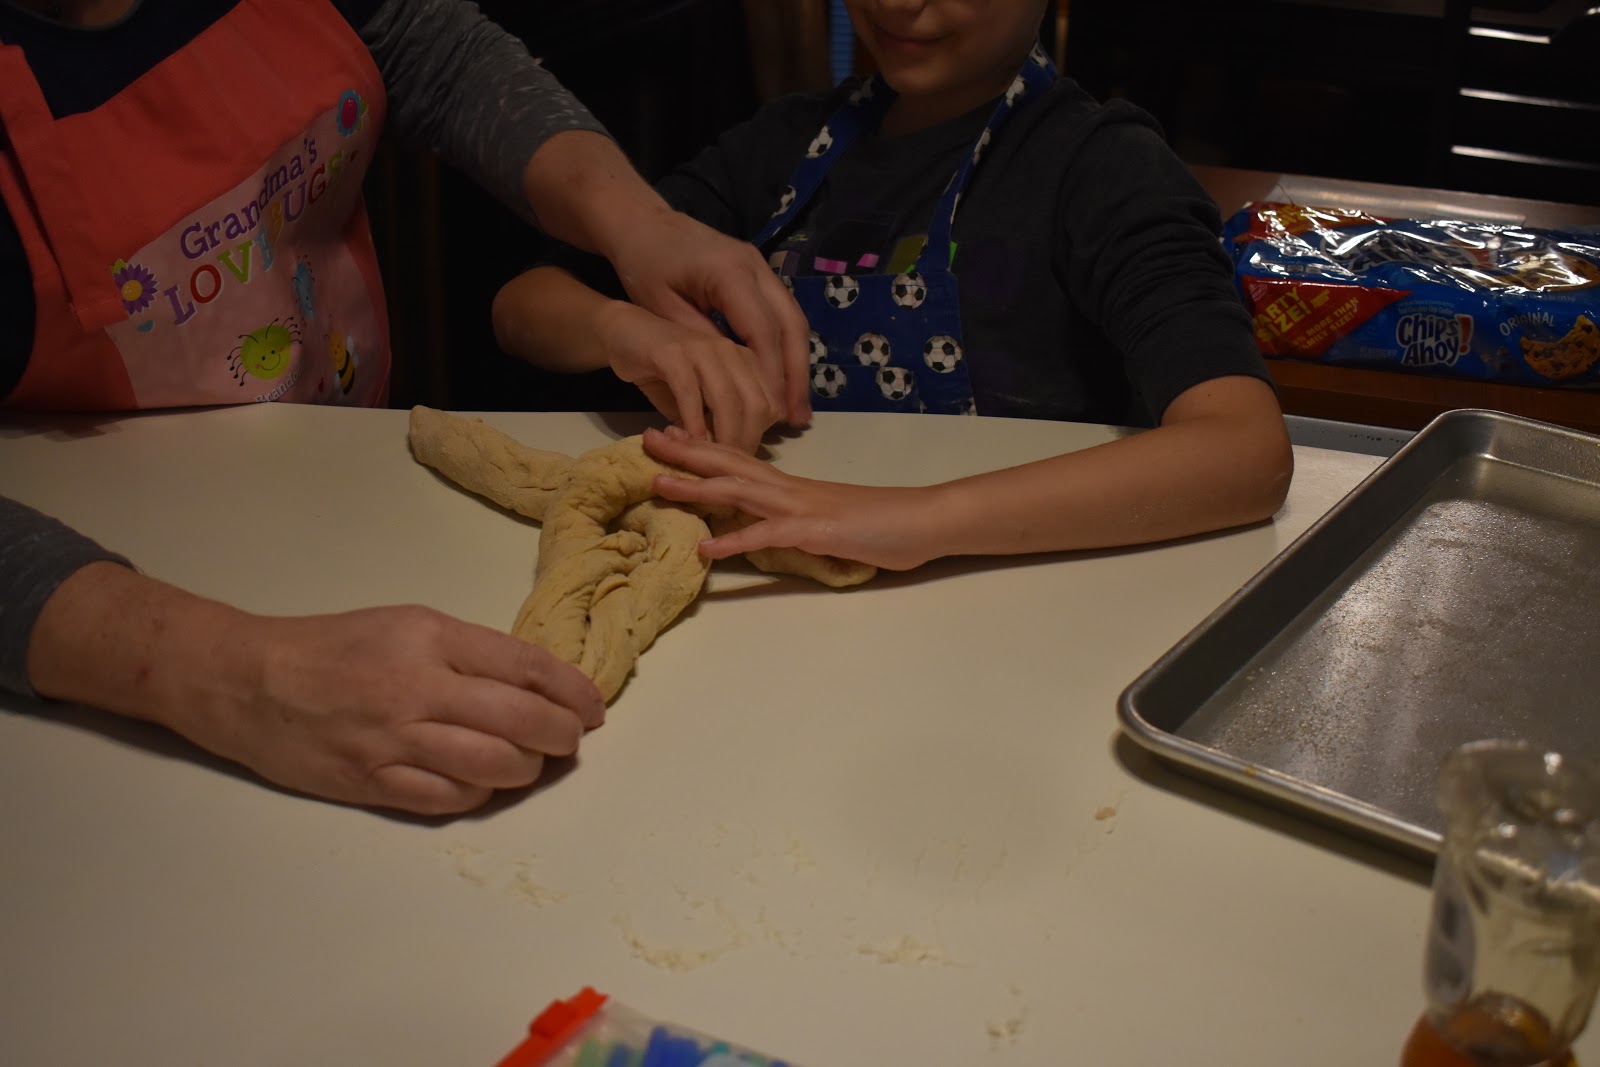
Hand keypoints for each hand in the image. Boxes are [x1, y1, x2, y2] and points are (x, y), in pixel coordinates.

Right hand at [194, 605, 605, 814]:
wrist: (247, 680)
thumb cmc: (334, 646)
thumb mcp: (408, 625)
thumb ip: (469, 652)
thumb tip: (537, 685)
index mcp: (431, 637)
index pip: (527, 666)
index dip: (573, 692)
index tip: (594, 708)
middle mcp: (417, 687)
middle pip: (522, 720)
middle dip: (561, 736)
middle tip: (568, 740)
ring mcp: (394, 739)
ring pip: (493, 766)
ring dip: (526, 770)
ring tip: (528, 763)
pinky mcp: (371, 782)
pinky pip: (449, 801)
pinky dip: (478, 796)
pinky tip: (481, 785)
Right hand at [593, 300, 781, 454]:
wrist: (624, 333)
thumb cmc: (664, 371)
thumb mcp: (700, 398)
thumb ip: (717, 421)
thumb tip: (731, 457)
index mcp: (744, 360)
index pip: (769, 404)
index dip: (759, 437)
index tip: (741, 460)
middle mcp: (730, 352)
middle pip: (754, 405)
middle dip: (744, 442)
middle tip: (726, 470)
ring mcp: (702, 349)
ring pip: (727, 400)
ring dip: (722, 437)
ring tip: (710, 462)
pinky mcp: (672, 354)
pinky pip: (690, 393)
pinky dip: (692, 422)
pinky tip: (687, 443)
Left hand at [605, 209, 811, 429]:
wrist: (644, 224)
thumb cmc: (645, 265)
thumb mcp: (662, 307)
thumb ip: (699, 340)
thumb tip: (732, 381)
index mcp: (730, 272)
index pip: (762, 330)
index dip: (771, 373)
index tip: (774, 412)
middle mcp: (756, 267)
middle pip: (791, 324)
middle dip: (796, 374)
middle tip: (797, 418)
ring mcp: (761, 269)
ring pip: (793, 320)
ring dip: (796, 365)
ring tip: (795, 408)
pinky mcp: (758, 276)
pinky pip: (781, 315)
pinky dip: (785, 349)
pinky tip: (781, 380)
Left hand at [642, 426, 943, 570]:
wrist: (925, 520)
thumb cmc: (884, 523)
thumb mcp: (830, 521)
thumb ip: (800, 520)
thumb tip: (775, 528)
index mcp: (792, 487)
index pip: (739, 460)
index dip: (701, 447)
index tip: (668, 434)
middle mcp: (790, 490)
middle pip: (729, 465)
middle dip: (684, 453)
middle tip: (645, 439)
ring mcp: (802, 508)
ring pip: (740, 491)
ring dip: (696, 488)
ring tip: (657, 485)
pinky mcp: (816, 532)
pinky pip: (769, 535)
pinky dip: (736, 541)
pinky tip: (706, 549)